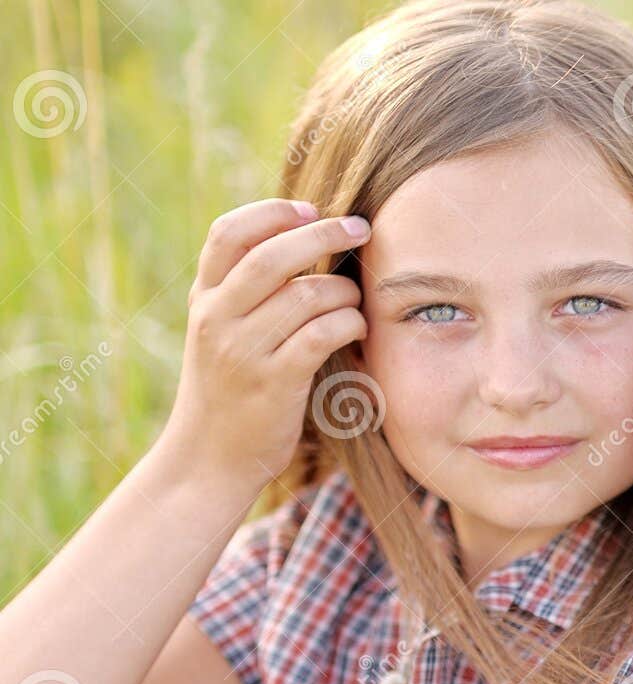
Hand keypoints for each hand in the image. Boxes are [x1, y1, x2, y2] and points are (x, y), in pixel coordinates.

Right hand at [157, 198, 370, 493]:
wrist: (208, 459)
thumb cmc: (229, 392)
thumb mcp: (219, 335)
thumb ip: (244, 294)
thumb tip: (299, 241)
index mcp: (203, 300)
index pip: (228, 234)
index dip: (271, 211)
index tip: (309, 208)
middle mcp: (217, 319)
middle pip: (273, 255)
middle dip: (323, 233)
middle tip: (360, 228)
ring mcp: (243, 351)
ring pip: (305, 294)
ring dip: (344, 290)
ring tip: (355, 299)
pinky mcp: (274, 383)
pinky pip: (322, 334)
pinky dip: (349, 322)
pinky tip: (357, 326)